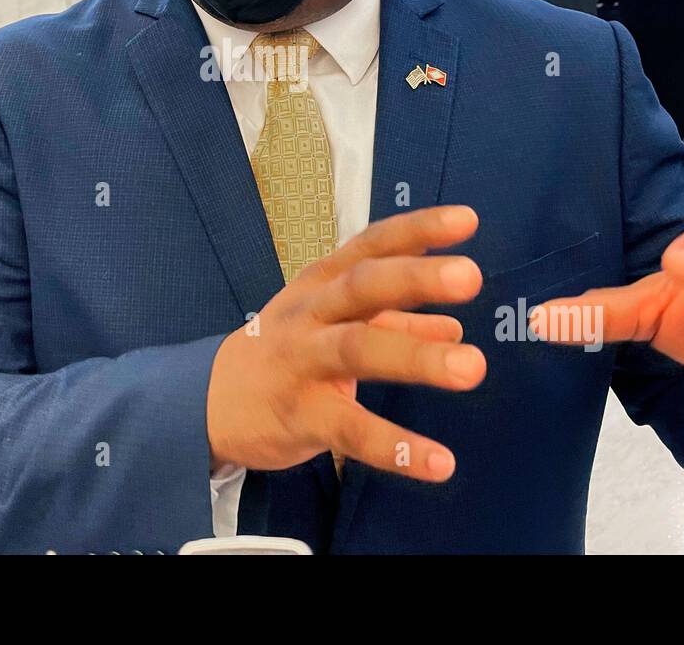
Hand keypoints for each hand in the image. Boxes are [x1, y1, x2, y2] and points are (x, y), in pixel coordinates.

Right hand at [207, 206, 484, 481]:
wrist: (210, 401)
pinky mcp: (299, 415)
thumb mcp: (333, 322)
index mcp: (324, 282)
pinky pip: (350, 431)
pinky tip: (440, 463)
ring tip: (473, 367)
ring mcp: (301, 362)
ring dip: (416, 356)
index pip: (371, 245)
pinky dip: (397, 447)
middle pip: (363, 287)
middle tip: (471, 276)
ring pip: (357, 350)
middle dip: (415, 278)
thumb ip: (394, 321)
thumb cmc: (288, 350)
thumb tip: (454, 327)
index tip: (466, 220)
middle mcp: (311, 313)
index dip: (417, 231)